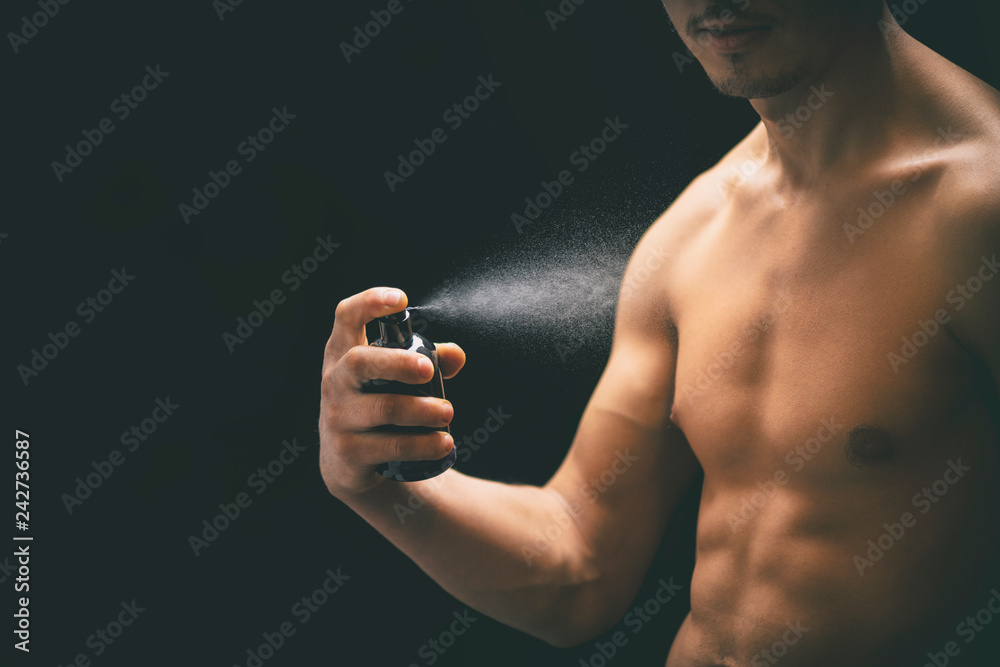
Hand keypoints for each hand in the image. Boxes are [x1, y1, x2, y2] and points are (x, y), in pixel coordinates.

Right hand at [319, 287, 465, 497]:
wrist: (347, 463)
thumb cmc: (375, 404)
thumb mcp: (391, 378)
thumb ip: (426, 359)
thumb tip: (455, 356)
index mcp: (343, 353)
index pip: (346, 317)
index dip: (370, 302)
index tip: (400, 300)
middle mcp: (335, 381)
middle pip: (360, 361)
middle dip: (398, 362)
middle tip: (429, 370)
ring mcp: (339, 417)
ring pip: (384, 407)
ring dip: (422, 409)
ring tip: (447, 413)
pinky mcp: (349, 452)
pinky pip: (391, 445)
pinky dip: (423, 444)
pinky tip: (443, 443)